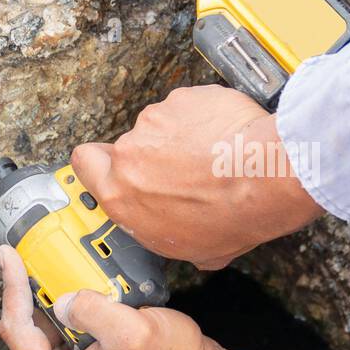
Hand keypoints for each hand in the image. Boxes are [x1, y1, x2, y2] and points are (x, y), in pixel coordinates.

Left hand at [0, 245, 207, 349]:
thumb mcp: (131, 330)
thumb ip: (90, 310)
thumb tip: (64, 298)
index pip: (18, 331)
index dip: (12, 288)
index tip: (8, 256)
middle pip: (27, 329)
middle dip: (30, 291)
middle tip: (28, 254)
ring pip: (48, 327)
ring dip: (52, 296)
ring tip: (54, 265)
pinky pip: (69, 330)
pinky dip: (72, 305)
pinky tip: (80, 284)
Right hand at [71, 85, 323, 269]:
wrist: (264, 177)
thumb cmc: (233, 215)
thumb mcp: (196, 251)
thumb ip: (171, 235)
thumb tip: (185, 237)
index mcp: (123, 195)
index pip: (85, 164)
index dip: (97, 164)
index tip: (110, 167)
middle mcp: (131, 154)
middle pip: (131, 148)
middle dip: (155, 156)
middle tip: (186, 171)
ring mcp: (156, 120)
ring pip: (162, 126)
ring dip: (182, 137)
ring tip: (214, 156)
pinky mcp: (184, 98)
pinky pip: (188, 108)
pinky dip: (204, 118)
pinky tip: (225, 137)